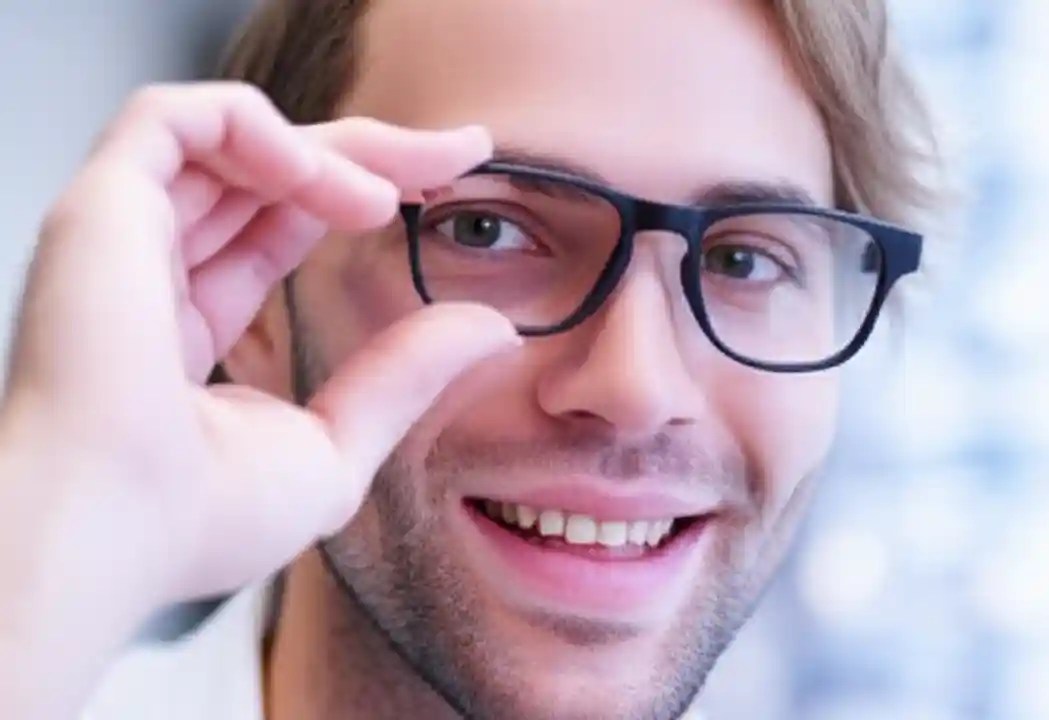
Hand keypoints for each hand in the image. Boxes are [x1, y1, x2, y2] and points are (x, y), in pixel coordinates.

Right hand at [0, 82, 515, 717]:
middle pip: (270, 171)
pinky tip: (317, 174)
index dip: (359, 191)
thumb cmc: (198, 520)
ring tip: (391, 197)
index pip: (280, 222)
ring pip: (230, 138)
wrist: (112, 537)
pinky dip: (254, 127)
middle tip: (463, 153)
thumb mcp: (335, 442)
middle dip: (371, 150)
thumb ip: (405, 376)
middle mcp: (150, 268)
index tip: (451, 185)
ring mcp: (122, 235)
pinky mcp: (100, 208)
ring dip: (330, 149)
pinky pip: (173, 120)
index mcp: (188, 321)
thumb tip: (495, 330)